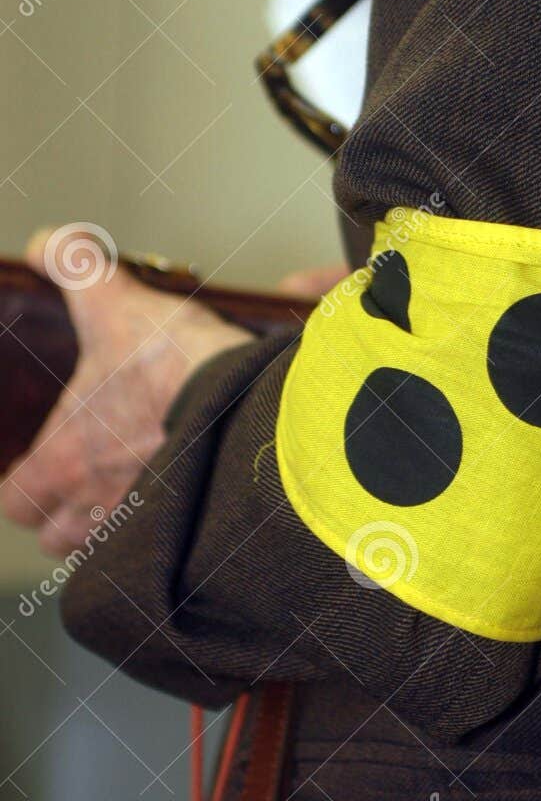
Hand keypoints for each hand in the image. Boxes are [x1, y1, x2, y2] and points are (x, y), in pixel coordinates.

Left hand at [0, 228, 254, 556]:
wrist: (256, 411)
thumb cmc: (180, 370)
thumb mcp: (119, 302)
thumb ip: (75, 265)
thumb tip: (49, 243)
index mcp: (66, 461)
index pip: (16, 502)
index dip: (23, 488)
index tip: (38, 473)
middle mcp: (99, 509)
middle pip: (60, 540)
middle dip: (70, 519)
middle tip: (90, 488)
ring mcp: (149, 532)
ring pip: (111, 555)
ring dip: (118, 533)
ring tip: (139, 502)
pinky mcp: (200, 539)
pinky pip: (172, 557)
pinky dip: (176, 538)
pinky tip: (193, 508)